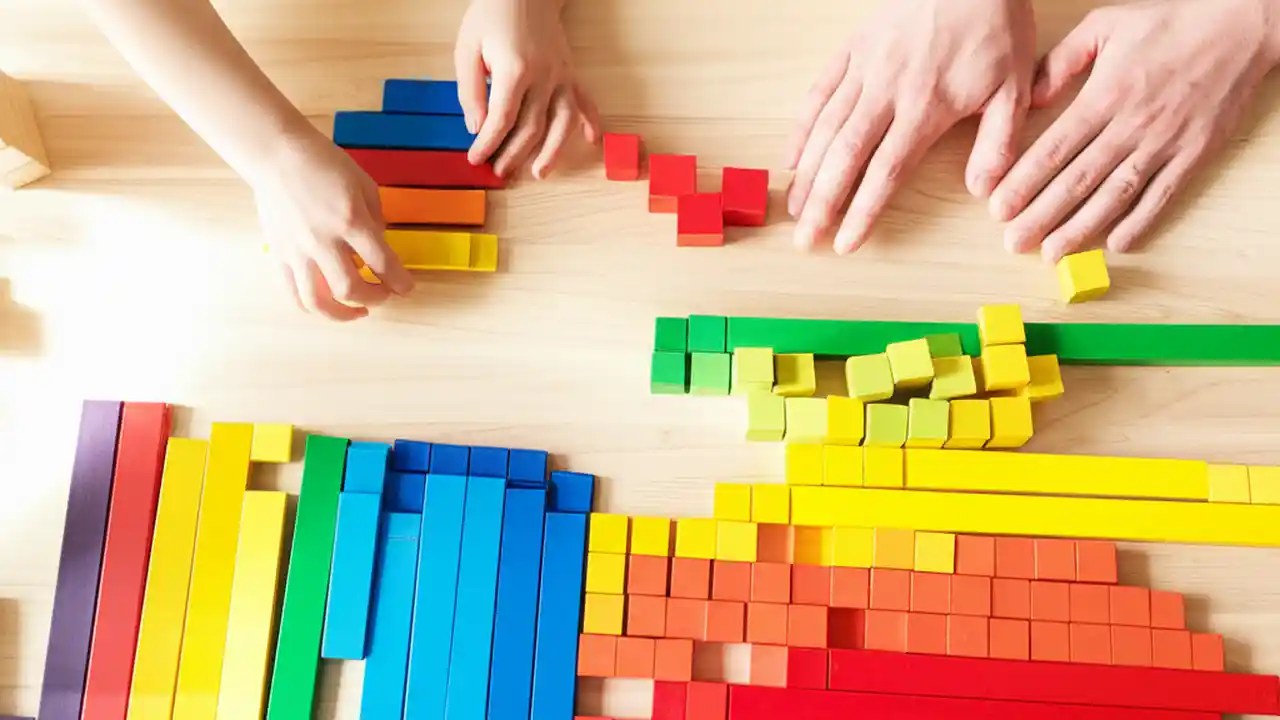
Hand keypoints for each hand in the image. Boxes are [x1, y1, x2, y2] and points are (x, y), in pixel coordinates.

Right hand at [253, 132, 413, 320]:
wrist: (276, 154)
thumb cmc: (324, 164)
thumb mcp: (364, 185)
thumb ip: (376, 219)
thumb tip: (378, 248)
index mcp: (351, 220)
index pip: (382, 263)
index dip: (399, 282)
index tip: (406, 288)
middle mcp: (323, 241)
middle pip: (351, 290)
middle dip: (375, 299)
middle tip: (383, 295)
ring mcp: (298, 251)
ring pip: (318, 301)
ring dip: (342, 314)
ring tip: (357, 312)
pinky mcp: (279, 255)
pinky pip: (294, 292)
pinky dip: (312, 306)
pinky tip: (326, 303)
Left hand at [455, 0, 600, 178]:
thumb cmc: (493, 15)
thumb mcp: (468, 47)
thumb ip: (470, 90)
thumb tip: (476, 127)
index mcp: (514, 69)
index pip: (502, 119)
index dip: (488, 143)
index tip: (475, 158)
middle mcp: (543, 75)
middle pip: (532, 127)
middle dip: (514, 155)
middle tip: (499, 172)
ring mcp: (561, 75)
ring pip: (562, 122)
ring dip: (553, 151)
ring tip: (540, 172)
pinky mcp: (571, 72)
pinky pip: (585, 100)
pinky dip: (592, 121)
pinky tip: (592, 141)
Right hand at [785, 0, 1035, 253]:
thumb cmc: (994, 25)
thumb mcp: (1013, 85)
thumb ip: (998, 141)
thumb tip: (983, 191)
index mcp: (927, 106)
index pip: (886, 171)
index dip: (862, 210)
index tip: (844, 243)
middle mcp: (887, 91)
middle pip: (844, 157)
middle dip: (821, 203)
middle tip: (803, 239)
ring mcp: (864, 70)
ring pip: (825, 129)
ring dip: (806, 173)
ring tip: (794, 209)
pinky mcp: (850, 49)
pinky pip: (818, 93)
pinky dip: (801, 128)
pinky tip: (790, 159)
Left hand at [991, 0, 1279, 260]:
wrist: (1240, 28)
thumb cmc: (1169, 25)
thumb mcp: (1105, 25)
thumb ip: (1061, 61)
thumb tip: (1031, 98)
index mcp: (1105, 97)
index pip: (1055, 149)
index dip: (1024, 182)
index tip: (998, 208)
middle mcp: (1131, 126)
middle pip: (1078, 181)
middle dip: (1041, 216)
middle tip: (1013, 242)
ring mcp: (1164, 144)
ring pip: (1115, 195)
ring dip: (1081, 228)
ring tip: (1052, 253)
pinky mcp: (1193, 155)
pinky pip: (1162, 195)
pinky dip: (1140, 222)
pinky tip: (1116, 244)